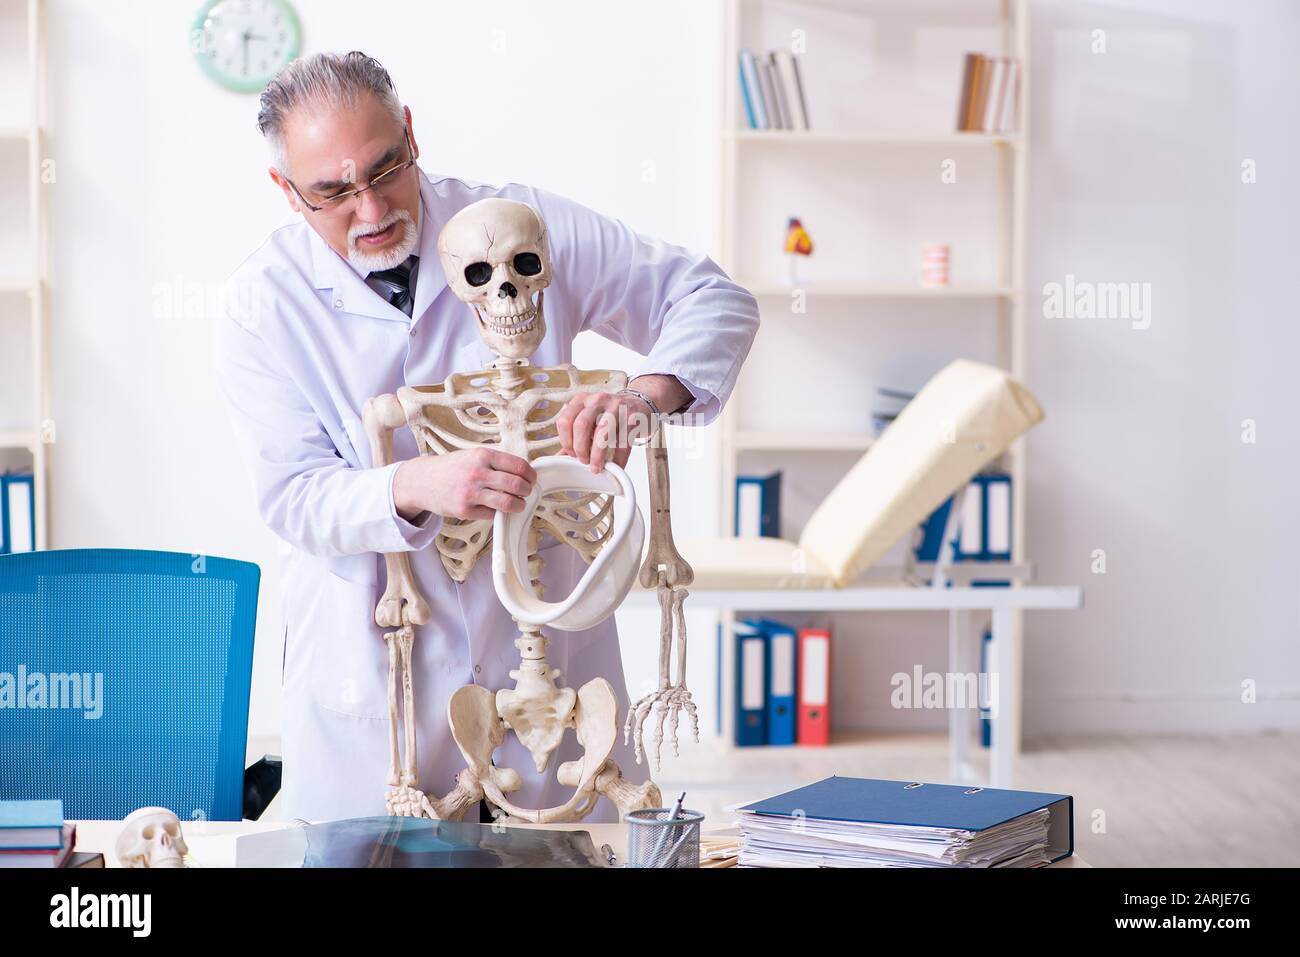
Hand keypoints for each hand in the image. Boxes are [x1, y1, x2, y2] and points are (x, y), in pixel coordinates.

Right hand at [393, 448, 536, 521]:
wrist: (421, 481)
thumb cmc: (452, 468)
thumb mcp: (473, 455)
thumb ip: (496, 463)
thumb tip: (523, 473)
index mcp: (483, 456)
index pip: (519, 466)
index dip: (530, 475)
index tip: (532, 480)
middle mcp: (477, 473)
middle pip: (517, 485)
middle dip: (527, 491)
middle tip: (526, 493)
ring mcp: (470, 493)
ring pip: (508, 503)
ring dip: (519, 505)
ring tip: (517, 504)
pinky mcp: (465, 510)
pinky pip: (493, 515)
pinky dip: (499, 513)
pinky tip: (497, 509)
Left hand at [555, 392, 654, 472]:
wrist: (638, 403)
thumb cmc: (610, 414)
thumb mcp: (589, 417)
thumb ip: (575, 434)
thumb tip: (561, 457)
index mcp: (582, 399)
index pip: (565, 420)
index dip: (566, 441)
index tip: (571, 453)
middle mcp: (598, 400)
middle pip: (581, 426)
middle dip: (580, 448)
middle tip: (583, 460)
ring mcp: (617, 408)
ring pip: (602, 434)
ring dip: (597, 455)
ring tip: (596, 466)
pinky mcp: (633, 418)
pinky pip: (623, 443)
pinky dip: (618, 459)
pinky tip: (615, 466)